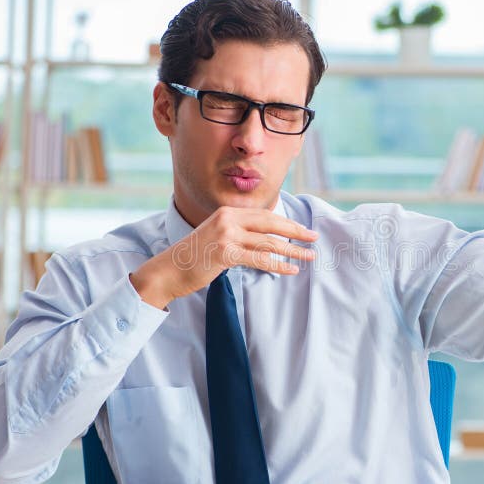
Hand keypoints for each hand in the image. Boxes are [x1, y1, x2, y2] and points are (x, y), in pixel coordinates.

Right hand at [130, 206, 317, 308]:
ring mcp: (226, 235)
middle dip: (296, 231)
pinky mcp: (225, 253)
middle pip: (271, 224)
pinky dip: (278, 265)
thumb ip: (238, 233)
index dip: (287, 222)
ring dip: (292, 251)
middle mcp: (228, 219)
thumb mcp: (217, 236)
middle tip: (314, 238)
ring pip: (268, 243)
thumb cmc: (194, 257)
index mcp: (227, 212)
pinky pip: (259, 260)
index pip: (265, 215)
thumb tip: (266, 240)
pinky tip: (291, 270)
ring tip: (308, 257)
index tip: (304, 229)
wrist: (168, 270)